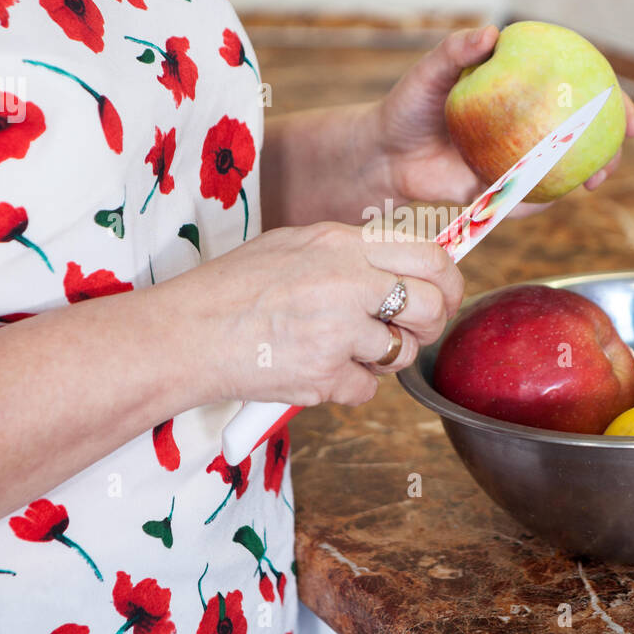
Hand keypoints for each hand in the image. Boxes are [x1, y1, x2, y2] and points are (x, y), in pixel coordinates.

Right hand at [195, 222, 463, 406]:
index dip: (448, 281)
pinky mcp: (323, 375)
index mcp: (341, 243)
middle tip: (409, 333)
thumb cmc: (234, 288)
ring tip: (339, 348)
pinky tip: (313, 369)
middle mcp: (346, 281)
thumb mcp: (295, 246)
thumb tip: (408, 265)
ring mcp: (336, 331)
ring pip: (400, 353)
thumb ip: (351, 253)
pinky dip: (345, 387)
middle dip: (430, 326)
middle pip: (431, 306)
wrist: (185, 334)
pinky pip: (365, 389)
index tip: (443, 295)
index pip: (430, 255)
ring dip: (381, 359)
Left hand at [375, 25, 633, 212]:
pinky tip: (542, 201)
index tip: (629, 118)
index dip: (612, 103)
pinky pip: (524, 200)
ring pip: (560, 172)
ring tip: (588, 183)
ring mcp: (515, 160)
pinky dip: (536, 203)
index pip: (578, 91)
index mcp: (522, 91)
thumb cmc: (407, 104)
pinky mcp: (497, 192)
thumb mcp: (430, 72)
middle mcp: (527, 126)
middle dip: (608, 152)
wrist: (382, 153)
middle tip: (612, 162)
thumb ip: (457, 51)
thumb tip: (491, 34)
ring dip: (581, 179)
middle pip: (581, 137)